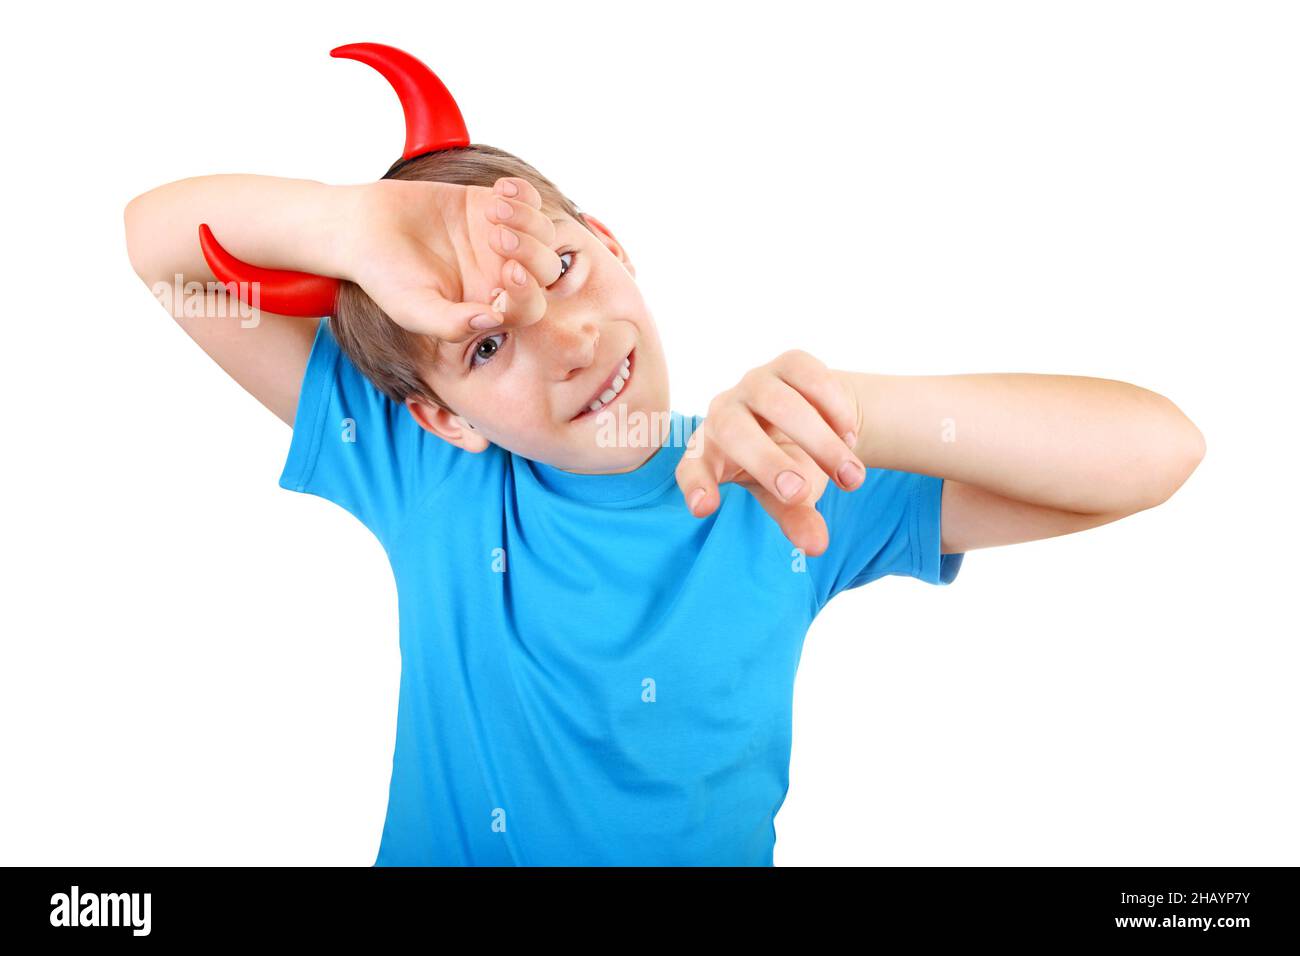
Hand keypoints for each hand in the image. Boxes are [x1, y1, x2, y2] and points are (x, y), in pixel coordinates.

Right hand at [341, 175, 560, 342]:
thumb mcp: (413, 309)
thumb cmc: (386, 277)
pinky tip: (499, 191)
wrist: (364, 229)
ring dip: (527, 219)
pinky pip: (529, 199)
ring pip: (544, 232)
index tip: (508, 271)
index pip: (529, 308)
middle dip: (532, 251)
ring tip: (494, 210)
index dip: (528, 292)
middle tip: (496, 236)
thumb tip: (494, 320)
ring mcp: (503, 239)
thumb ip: (451, 324)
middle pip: (547, 270)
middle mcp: (503, 275)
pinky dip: (524, 193)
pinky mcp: (493, 205)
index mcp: (490, 306)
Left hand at [674, 350, 865, 556]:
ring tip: (852, 479)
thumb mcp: (789, 498)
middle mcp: (725, 413)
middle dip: (767, 463)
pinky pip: (809, 377)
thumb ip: (796, 519)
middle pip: (734, 431)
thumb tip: (817, 546)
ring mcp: (755, 384)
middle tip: (800, 493)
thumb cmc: (788, 465)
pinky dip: (834, 409)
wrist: (815, 418)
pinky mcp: (788, 363)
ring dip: (820, 443)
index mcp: (710, 452)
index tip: (705, 508)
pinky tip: (850, 437)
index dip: (695, 486)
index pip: (691, 468)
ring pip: (779, 404)